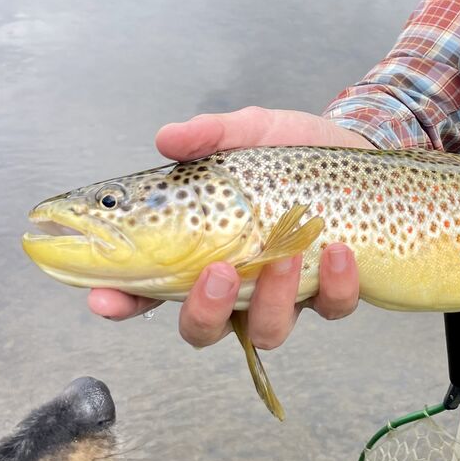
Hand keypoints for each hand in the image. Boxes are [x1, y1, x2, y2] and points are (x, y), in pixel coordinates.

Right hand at [87, 106, 371, 345]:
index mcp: (201, 248)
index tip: (104, 298)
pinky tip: (337, 251)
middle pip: (203, 328)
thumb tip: (168, 138)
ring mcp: (285, 292)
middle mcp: (239, 282)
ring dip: (273, 299)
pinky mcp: (333, 289)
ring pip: (267, 330)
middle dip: (205, 311)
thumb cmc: (290, 149)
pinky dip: (333, 286)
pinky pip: (331, 308)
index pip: (147, 287)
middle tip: (218, 272)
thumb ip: (210, 135)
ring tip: (287, 252)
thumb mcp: (250, 131)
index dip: (121, 301)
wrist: (355, 145)